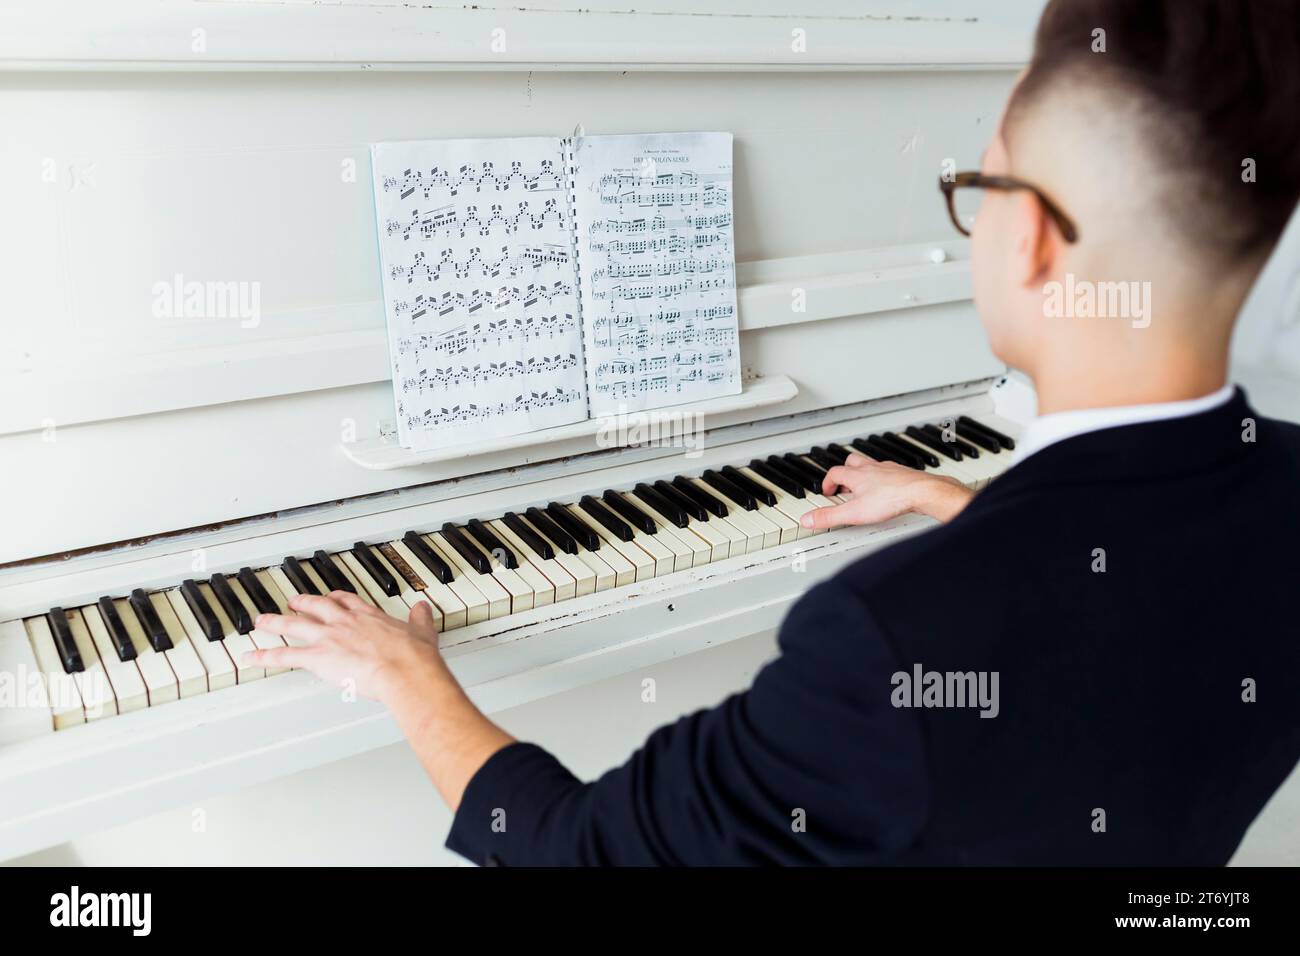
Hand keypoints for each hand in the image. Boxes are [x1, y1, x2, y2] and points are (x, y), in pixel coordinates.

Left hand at [245, 591, 446, 703]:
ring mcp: (328, 638)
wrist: (404, 670)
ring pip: (293, 625)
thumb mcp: (422, 631)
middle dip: (301, 603)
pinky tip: (251, 657)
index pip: (346, 601)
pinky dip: (265, 657)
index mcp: (368, 616)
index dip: (336, 599)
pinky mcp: (317, 658)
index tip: (331, 597)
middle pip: (315, 607)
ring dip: (274, 623)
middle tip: (291, 601)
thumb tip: (424, 608)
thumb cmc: (413, 656)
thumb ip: (420, 618)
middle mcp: (344, 622)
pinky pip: (284, 656)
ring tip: (260, 622)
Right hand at [801, 454, 973, 529]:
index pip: (835, 472)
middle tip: (844, 483)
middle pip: (853, 461)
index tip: (827, 491)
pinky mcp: (904, 475)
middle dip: (845, 471)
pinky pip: (891, 471)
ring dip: (865, 473)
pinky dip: (885, 478)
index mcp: (857, 475)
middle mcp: (872, 468)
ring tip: (864, 486)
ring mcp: (889, 470)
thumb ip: (829, 516)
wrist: (921, 492)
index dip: (828, 481)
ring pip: (872, 465)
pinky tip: (889, 489)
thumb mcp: (854, 513)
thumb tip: (807, 519)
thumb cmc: (891, 499)